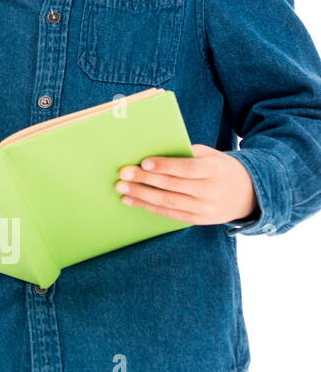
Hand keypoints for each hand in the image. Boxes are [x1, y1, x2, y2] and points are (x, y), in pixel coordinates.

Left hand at [115, 144, 258, 224]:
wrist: (250, 195)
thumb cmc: (222, 168)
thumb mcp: (212, 155)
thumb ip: (188, 154)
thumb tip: (155, 152)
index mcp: (215, 170)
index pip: (187, 169)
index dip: (165, 166)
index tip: (144, 162)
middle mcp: (211, 191)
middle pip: (173, 186)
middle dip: (145, 179)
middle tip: (123, 173)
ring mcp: (205, 209)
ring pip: (168, 202)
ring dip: (141, 195)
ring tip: (121, 187)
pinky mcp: (198, 219)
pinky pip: (169, 214)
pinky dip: (148, 207)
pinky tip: (131, 200)